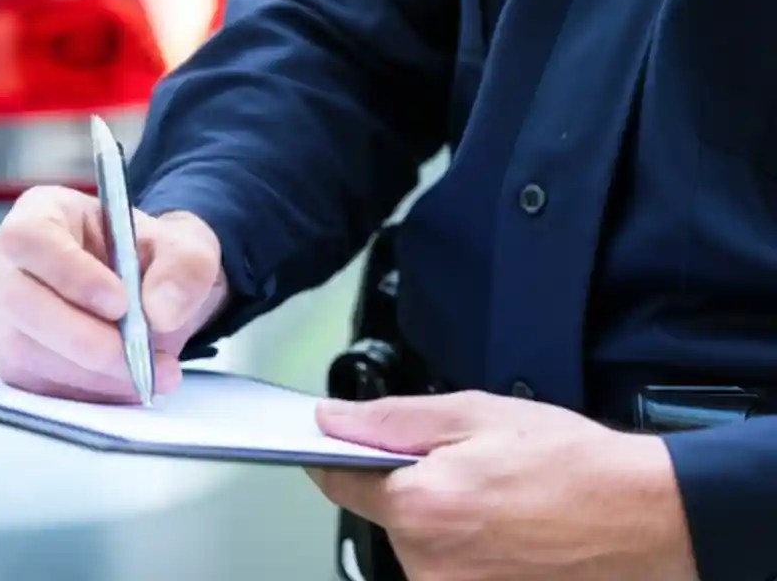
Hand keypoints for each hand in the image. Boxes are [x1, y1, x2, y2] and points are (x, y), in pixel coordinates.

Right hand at [0, 185, 227, 402]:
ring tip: (153, 370)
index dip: (69, 273)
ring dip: (95, 373)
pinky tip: (127, 383)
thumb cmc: (154, 260)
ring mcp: (6, 316)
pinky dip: (89, 393)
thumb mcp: (187, 248)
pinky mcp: (15, 361)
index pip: (28, 238)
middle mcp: (11, 264)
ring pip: (27, 352)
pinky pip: (38, 387)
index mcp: (42, 214)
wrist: (154, 298)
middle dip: (86, 338)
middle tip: (144, 353)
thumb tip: (160, 310)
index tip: (121, 303)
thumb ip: (184, 268)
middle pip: (20, 302)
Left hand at [307, 391, 697, 580]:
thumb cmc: (575, 467)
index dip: (333, 459)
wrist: (650, 520)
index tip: (331, 447)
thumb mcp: (477, 415)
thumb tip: (332, 419)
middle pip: (385, 516)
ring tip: (499, 505)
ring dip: (442, 524)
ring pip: (419, 546)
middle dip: (410, 490)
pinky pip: (448, 570)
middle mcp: (428, 563)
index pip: (338, 483)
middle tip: (465, 470)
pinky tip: (507, 534)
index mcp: (422, 506)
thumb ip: (392, 419)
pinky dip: (467, 551)